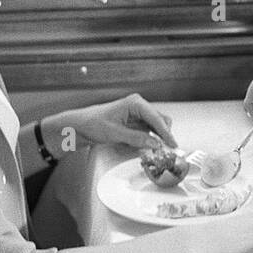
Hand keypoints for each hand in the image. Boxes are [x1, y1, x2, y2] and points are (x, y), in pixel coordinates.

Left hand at [45, 93, 175, 158]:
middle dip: (165, 134)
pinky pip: (149, 128)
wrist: (80, 125)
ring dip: (159, 136)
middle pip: (160, 120)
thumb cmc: (93, 123)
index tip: (173, 144)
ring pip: (156, 124)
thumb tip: (155, 143)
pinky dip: (152, 137)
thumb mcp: (115, 133)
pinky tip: (151, 145)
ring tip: (161, 149)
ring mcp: (137, 112)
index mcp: (135, 103)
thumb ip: (137, 138)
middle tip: (168, 149)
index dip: (166, 133)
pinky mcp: (135, 120)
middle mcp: (138, 105)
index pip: (156, 119)